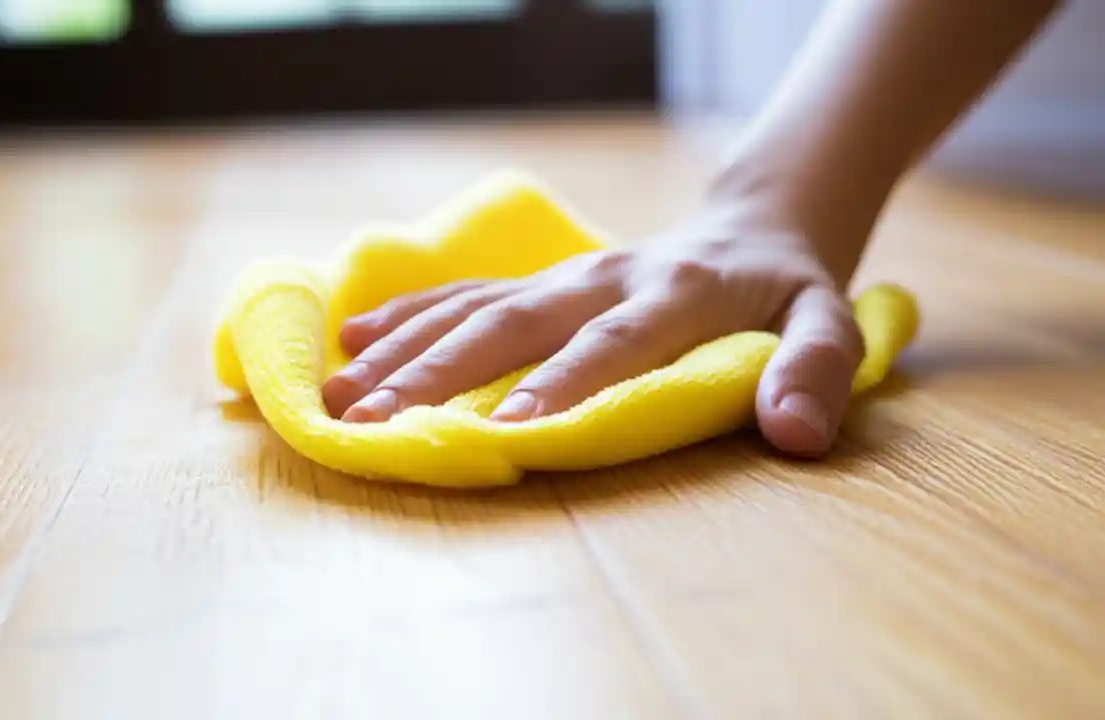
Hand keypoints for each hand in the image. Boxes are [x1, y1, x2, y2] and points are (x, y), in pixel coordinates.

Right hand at [321, 207, 864, 456]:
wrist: (749, 232)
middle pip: (511, 322)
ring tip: (338, 392)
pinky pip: (464, 292)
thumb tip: (796, 433)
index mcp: (674, 292)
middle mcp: (602, 277)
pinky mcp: (539, 280)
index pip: (612, 343)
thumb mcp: (830, 325)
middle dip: (438, 372)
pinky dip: (406, 315)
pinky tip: (351, 339)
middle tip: (373, 419)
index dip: (561, 385)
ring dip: (402, 349)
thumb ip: (817, 371)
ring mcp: (562, 276)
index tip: (504, 431)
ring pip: (471, 306)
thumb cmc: (786, 294)